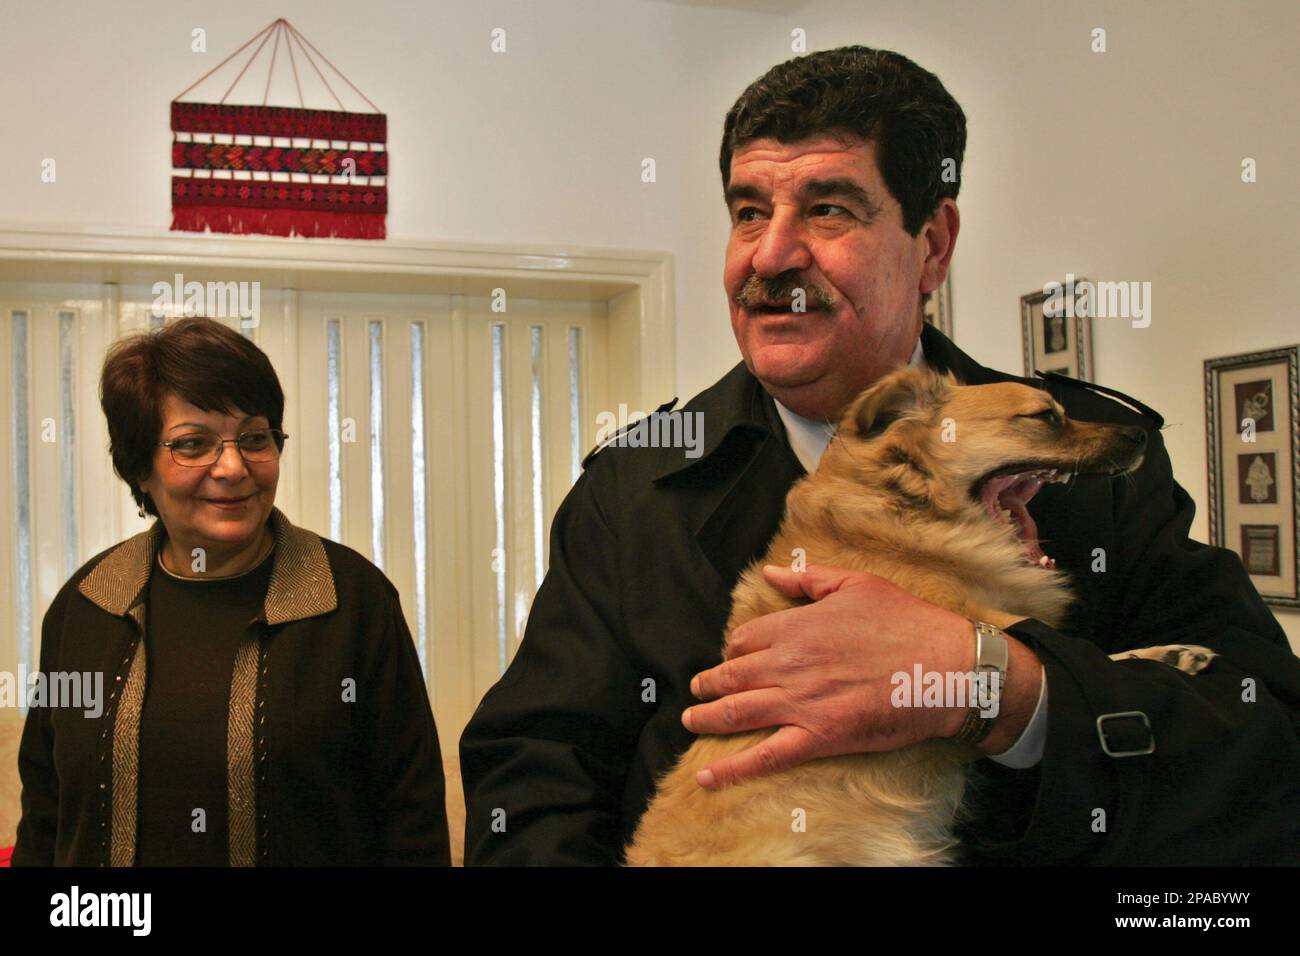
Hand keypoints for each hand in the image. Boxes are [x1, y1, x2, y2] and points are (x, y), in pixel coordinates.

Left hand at [683, 564, 1040, 788]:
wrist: (946, 667)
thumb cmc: (907, 623)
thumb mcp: (856, 584)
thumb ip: (808, 579)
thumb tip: (771, 573)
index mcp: (797, 627)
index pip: (745, 640)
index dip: (735, 651)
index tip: (734, 658)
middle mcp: (789, 664)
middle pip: (732, 676)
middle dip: (709, 684)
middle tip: (697, 690)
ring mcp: (801, 702)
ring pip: (738, 712)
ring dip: (706, 717)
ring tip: (691, 720)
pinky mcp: (819, 737)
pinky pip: (765, 755)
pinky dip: (732, 767)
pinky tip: (707, 775)